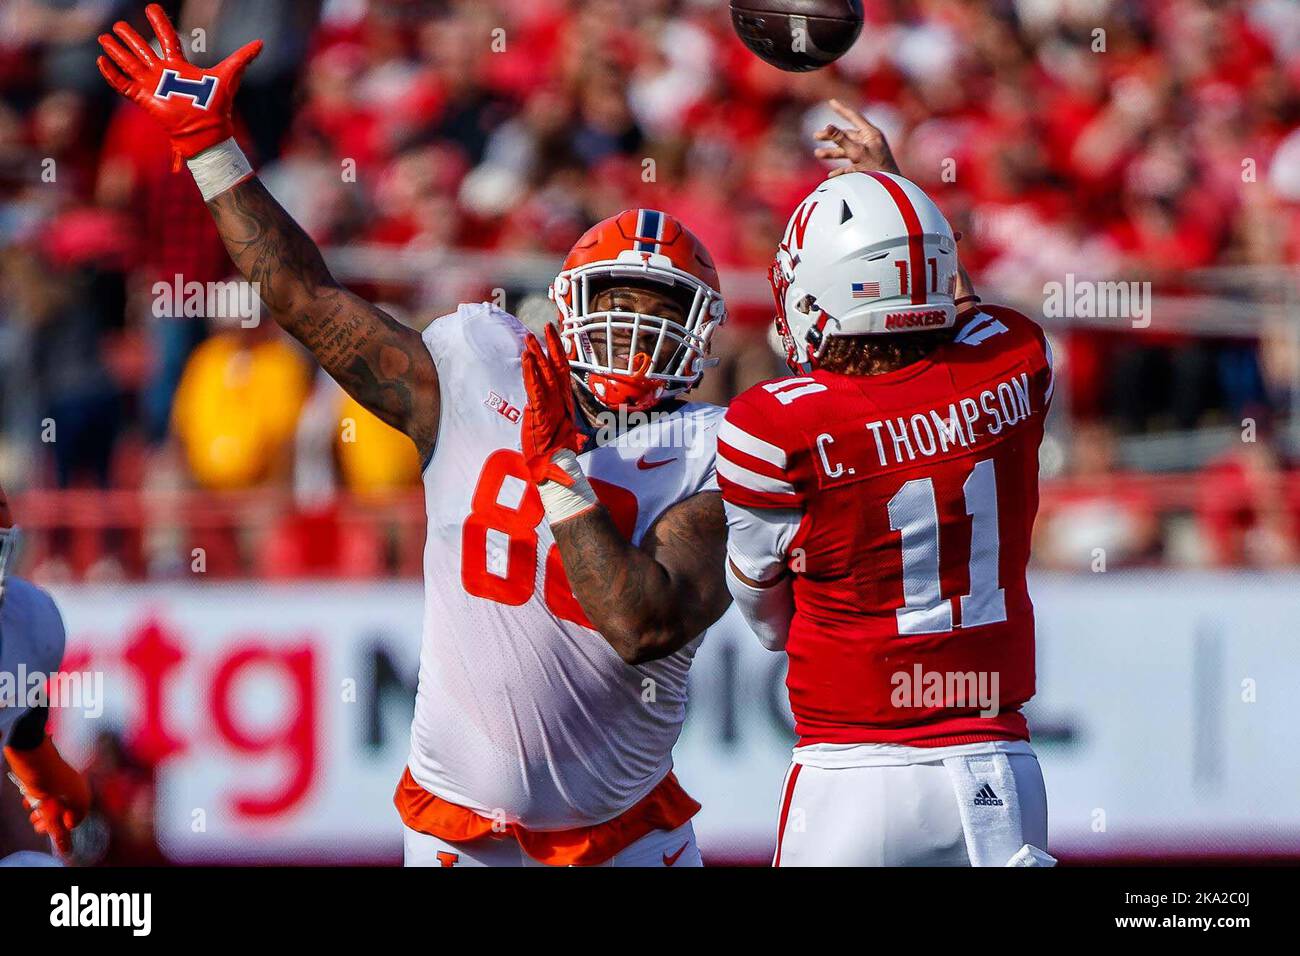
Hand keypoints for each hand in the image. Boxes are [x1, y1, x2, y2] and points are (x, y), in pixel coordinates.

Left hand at [5, 737, 90, 855]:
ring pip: (58, 801)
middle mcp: (80, 789)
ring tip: (32, 813)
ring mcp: (70, 780)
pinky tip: (31, 799)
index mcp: (82, 798)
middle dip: (50, 820)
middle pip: (66, 811)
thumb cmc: (44, 782)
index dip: (60, 827)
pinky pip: (54, 791)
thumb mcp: (49, 812)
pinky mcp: (59, 774)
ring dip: (44, 810)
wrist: (34, 754)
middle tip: (37, 823)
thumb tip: (66, 848)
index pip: (75, 821)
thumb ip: (58, 830)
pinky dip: (43, 798)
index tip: (48, 829)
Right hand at [96, 3, 261, 171]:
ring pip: (129, 64)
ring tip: (103, 38)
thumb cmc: (217, 107)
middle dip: (130, 38)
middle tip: (117, 26)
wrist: (207, 132)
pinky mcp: (144, 98)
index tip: (150, 7)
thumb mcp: (229, 76)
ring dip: (116, 51)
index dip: (159, 23)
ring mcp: (152, 86)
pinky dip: (111, 74)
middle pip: (142, 51)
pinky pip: (123, 84)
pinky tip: (102, 61)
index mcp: (180, 66)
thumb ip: (242, 58)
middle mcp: (163, 74)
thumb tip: (261, 43)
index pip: (167, 39)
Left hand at [520, 324, 583, 485]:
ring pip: (545, 374)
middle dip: (552, 345)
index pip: (563, 372)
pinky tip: (527, 358)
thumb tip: (581, 438)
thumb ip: (570, 433)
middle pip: (557, 366)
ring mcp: (551, 405)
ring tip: (529, 337)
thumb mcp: (564, 439)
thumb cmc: (558, 455)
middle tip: (547, 326)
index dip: (560, 353)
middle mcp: (560, 400)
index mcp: (565, 403)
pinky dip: (531, 373)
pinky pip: (535, 388)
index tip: (555, 337)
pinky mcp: (541, 413)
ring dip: (537, 354)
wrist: (555, 469)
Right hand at [814, 99, 901, 176]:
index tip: (831, 102)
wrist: (891, 192)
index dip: (841, 109)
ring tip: (818, 154)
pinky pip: (851, 166)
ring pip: (847, 151)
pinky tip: (831, 175)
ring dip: (832, 153)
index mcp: (871, 135)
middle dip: (831, 137)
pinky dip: (841, 169)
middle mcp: (871, 143)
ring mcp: (869, 156)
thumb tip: (828, 126)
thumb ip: (841, 140)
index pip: (854, 117)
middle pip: (848, 135)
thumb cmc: (877, 171)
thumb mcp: (856, 153)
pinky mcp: (868, 170)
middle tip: (815, 136)